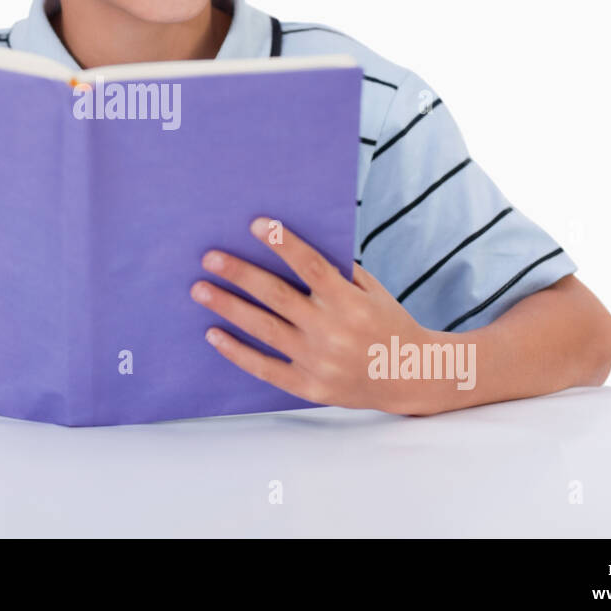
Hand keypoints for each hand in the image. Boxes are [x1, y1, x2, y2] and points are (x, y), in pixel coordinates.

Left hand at [190, 216, 432, 414]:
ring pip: (265, 330)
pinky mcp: (309, 387)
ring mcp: (319, 362)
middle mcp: (333, 331)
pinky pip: (266, 368)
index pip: (311, 266)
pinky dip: (237, 352)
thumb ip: (337, 269)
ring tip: (200, 289)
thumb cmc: (387, 322)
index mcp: (351, 302)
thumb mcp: (371, 290)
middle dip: (240, 274)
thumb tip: (290, 243)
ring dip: (228, 308)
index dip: (282, 244)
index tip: (254, 224)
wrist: (410, 375)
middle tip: (209, 258)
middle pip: (277, 297)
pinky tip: (213, 334)